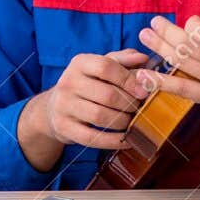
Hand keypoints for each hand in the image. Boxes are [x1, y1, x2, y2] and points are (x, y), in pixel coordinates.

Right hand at [17, 48, 150, 171]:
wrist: (54, 108)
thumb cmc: (87, 84)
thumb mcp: (100, 67)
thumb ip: (123, 60)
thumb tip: (144, 59)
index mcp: (79, 63)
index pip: (106, 67)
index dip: (128, 79)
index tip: (144, 91)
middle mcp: (68, 82)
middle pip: (107, 94)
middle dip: (130, 104)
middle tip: (141, 109)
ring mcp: (63, 106)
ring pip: (101, 117)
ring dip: (123, 122)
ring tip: (133, 122)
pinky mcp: (63, 128)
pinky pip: (92, 138)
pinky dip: (113, 141)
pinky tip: (127, 140)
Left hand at [136, 14, 199, 138]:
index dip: (191, 25)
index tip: (190, 21)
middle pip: (189, 48)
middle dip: (166, 34)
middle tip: (152, 23)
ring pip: (184, 66)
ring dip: (161, 50)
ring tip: (145, 37)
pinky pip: (187, 91)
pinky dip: (164, 83)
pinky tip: (146, 75)